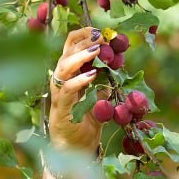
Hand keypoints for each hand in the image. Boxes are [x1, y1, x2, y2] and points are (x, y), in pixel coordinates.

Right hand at [47, 27, 103, 153]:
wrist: (76, 148)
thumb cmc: (87, 121)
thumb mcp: (101, 96)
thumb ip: (106, 81)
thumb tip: (119, 62)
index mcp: (70, 74)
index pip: (71, 46)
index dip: (83, 35)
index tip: (99, 30)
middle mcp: (61, 80)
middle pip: (66, 52)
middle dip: (82, 41)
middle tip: (100, 35)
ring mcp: (59, 93)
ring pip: (63, 68)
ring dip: (80, 57)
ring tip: (96, 50)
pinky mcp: (61, 108)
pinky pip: (68, 90)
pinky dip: (80, 81)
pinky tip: (93, 75)